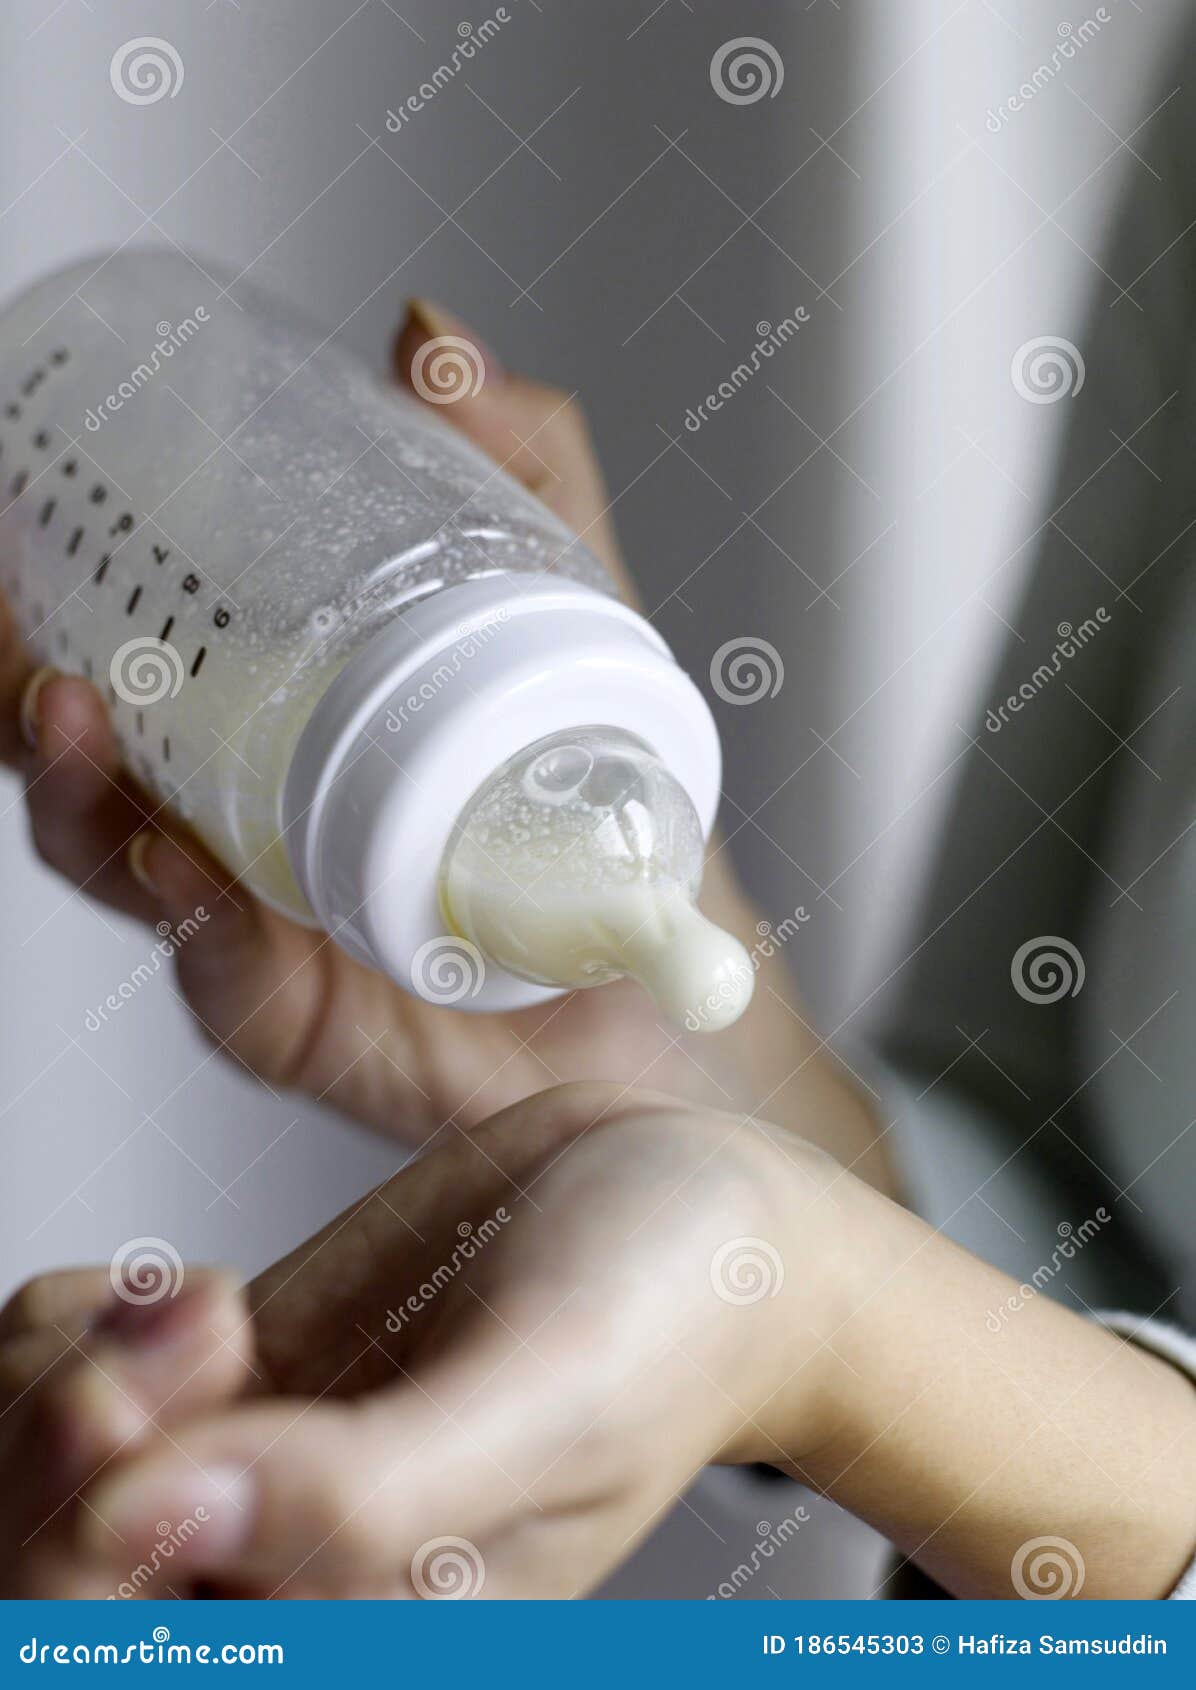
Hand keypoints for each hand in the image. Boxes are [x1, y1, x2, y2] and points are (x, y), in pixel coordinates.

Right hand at [0, 302, 879, 1167]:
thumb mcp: (575, 606)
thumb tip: (429, 339)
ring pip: (129, 878)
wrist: (670, 971)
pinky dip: (204, 939)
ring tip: (79, 724)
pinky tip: (191, 883)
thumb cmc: (601, 806)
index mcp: (276, 739)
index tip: (15, 526)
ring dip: (82, 803)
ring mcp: (274, 934)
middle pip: (89, 773)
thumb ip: (516, 470)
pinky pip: (235, 999)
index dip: (41, 610)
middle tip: (15, 627)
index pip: (123, 676)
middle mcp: (249, 835)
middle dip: (21, 704)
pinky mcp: (326, 1029)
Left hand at [8, 1082, 1193, 1598]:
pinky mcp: (255, 1371)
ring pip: (47, 1458)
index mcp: (368, 1635)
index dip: (66, 1534)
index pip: (122, 1640)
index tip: (120, 1401)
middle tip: (182, 1328)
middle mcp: (291, 1575)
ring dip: (70, 1368)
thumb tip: (150, 1521)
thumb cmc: (673, 1317)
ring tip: (205, 1301)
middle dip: (61, 1436)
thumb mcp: (552, 1409)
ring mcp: (258, 1466)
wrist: (705, 1209)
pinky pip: (90, 1374)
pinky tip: (180, 1292)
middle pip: (49, 1553)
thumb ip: (368, 1495)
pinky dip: (84, 1321)